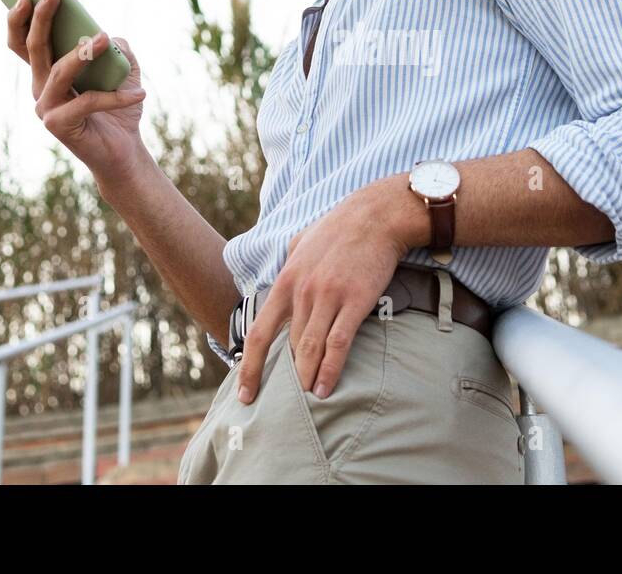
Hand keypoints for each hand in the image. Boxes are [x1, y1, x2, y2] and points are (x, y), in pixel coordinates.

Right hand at [6, 0, 146, 179]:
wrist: (124, 149)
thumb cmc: (118, 107)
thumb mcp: (122, 69)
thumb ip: (116, 47)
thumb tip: (109, 35)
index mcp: (47, 71)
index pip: (23, 40)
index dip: (19, 17)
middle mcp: (40, 87)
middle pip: (33, 48)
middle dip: (41, 18)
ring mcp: (46, 107)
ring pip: (59, 71)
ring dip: (82, 52)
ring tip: (104, 38)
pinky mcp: (59, 125)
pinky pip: (88, 101)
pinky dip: (116, 96)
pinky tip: (140, 93)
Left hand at [234, 180, 411, 405]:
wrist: (376, 215)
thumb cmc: (341, 228)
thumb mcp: (303, 239)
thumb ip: (291, 258)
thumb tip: (286, 264)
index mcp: (286, 281)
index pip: (260, 332)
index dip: (250, 366)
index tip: (246, 391)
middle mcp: (302, 291)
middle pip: (287, 346)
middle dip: (279, 380)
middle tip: (275, 406)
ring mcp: (328, 296)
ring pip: (311, 348)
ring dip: (306, 378)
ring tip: (306, 403)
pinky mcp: (355, 300)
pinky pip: (338, 342)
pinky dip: (330, 368)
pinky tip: (325, 387)